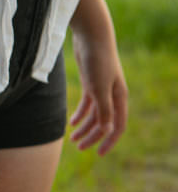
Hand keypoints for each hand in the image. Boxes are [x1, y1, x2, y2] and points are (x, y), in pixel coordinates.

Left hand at [69, 32, 127, 154]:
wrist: (91, 37)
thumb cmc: (97, 61)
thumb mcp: (99, 88)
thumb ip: (103, 109)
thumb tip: (107, 130)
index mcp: (119, 98)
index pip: (117, 126)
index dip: (108, 141)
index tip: (98, 154)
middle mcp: (113, 95)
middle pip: (103, 122)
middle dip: (92, 136)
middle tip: (78, 147)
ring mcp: (101, 89)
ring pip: (94, 114)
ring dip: (84, 127)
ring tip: (72, 138)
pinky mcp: (90, 82)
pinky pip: (87, 103)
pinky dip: (80, 114)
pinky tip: (71, 122)